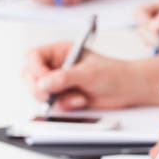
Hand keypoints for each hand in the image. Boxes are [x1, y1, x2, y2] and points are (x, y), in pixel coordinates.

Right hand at [23, 44, 150, 109]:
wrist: (128, 90)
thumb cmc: (113, 74)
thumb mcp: (88, 73)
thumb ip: (65, 78)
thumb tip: (44, 83)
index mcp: (60, 51)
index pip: (33, 57)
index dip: (35, 69)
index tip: (45, 80)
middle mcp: (57, 66)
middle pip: (30, 76)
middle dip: (40, 88)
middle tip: (52, 94)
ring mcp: (59, 83)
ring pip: (39, 93)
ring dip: (56, 99)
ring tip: (77, 97)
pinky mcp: (64, 98)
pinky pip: (52, 105)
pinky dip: (65, 106)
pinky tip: (80, 101)